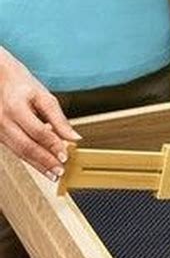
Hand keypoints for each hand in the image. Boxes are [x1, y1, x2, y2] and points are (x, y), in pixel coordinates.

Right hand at [0, 47, 80, 180]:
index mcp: (15, 107)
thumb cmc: (19, 83)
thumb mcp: (42, 95)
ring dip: (38, 165)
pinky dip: (30, 158)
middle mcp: (2, 119)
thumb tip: (75, 137)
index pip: (38, 131)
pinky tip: (42, 164)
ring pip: (19, 152)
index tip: (65, 156)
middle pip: (26, 146)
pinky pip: (14, 150)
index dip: (53, 145)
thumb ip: (59, 118)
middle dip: (45, 161)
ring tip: (53, 174)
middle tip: (60, 172)